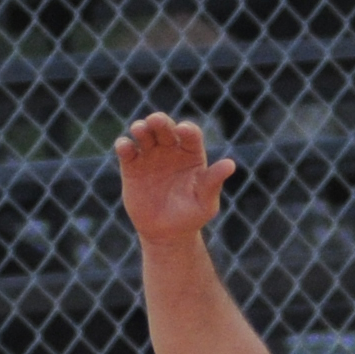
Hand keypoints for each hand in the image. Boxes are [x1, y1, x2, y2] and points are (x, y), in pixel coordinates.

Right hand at [113, 112, 235, 243]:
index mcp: (191, 153)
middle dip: (160, 122)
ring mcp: (150, 156)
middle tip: (155, 120)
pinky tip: (124, 146)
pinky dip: (124, 145)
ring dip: (141, 128)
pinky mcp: (131, 166)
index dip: (187, 130)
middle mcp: (170, 149)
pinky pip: (127, 151)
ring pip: (145, 134)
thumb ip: (214, 182)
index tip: (183, 130)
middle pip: (166, 128)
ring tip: (139, 129)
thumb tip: (230, 165)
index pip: (191, 134)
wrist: (166, 233)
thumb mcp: (205, 201)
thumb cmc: (191, 216)